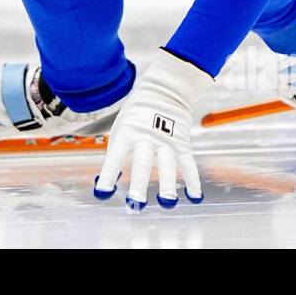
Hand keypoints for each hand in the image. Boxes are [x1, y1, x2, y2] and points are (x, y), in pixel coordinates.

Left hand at [93, 47, 212, 209]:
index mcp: (127, 132)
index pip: (115, 156)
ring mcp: (166, 140)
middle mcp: (146, 137)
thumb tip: (109, 182)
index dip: (108, 174)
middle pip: (143, 163)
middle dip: (139, 185)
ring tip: (166, 203)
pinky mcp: (182, 142)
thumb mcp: (120, 127)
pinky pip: (188, 163)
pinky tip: (194, 196)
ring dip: (167, 185)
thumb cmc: (136, 114)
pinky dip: (192, 180)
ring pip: (167, 165)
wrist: (163, 90)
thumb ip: (116, 153)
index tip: (102, 192)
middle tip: (135, 204)